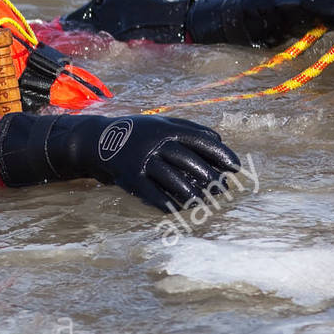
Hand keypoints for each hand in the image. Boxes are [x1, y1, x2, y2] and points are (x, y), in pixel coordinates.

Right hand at [0, 112, 240, 211]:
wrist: (97, 140)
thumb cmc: (136, 132)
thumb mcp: (160, 122)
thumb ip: (187, 128)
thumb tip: (218, 137)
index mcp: (166, 127)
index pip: (199, 140)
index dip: (220, 153)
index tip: (236, 167)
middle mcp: (155, 142)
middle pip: (188, 161)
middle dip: (209, 176)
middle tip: (222, 189)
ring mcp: (142, 160)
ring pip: (172, 180)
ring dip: (191, 194)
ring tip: (204, 203)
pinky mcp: (130, 177)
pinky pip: (151, 193)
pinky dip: (166, 204)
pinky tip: (178, 212)